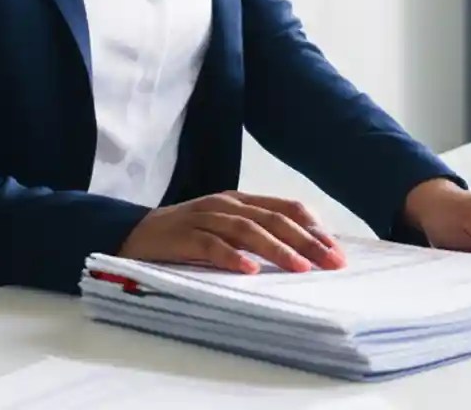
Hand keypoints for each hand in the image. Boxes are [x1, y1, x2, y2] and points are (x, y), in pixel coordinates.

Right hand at [118, 191, 346, 273]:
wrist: (133, 233)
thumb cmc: (188, 236)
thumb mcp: (227, 229)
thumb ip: (258, 233)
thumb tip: (303, 253)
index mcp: (241, 200)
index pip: (286, 208)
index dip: (314, 227)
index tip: (337, 250)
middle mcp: (227, 204)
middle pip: (274, 219)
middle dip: (306, 241)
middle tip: (331, 262)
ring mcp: (204, 218)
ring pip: (248, 230)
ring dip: (277, 249)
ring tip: (300, 268)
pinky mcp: (183, 236)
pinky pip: (211, 245)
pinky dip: (232, 257)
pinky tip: (250, 270)